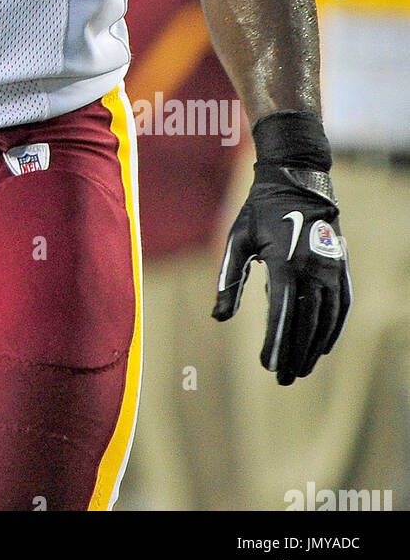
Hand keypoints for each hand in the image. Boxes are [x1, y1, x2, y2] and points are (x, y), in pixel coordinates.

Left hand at [213, 162, 350, 384]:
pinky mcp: (340, 267)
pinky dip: (333, 330)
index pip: (281, 313)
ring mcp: (331, 269)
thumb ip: (229, 278)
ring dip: (313, 348)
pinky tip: (322, 348)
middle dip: (294, 353)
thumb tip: (218, 317)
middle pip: (305, 322)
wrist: (297, 181)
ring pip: (325, 319)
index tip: (267, 364)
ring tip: (299, 370)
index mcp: (286, 262)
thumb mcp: (238, 238)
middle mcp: (313, 269)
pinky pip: (341, 306)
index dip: (275, 341)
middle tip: (282, 378)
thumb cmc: (261, 211)